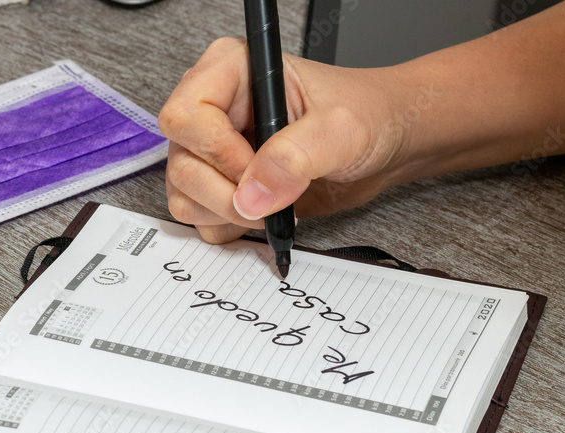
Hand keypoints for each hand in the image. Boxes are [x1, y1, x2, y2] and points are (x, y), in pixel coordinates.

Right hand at [158, 38, 408, 242]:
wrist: (384, 145)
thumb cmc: (367, 114)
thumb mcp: (341, 128)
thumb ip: (297, 156)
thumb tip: (251, 196)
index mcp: (231, 72)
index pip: (185, 115)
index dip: (216, 151)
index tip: (255, 169)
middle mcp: (213, 111)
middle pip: (180, 164)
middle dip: (225, 193)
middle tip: (270, 198)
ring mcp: (212, 153)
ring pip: (183, 197)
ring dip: (226, 214)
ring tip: (272, 206)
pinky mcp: (221, 186)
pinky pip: (200, 220)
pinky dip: (230, 228)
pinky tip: (266, 214)